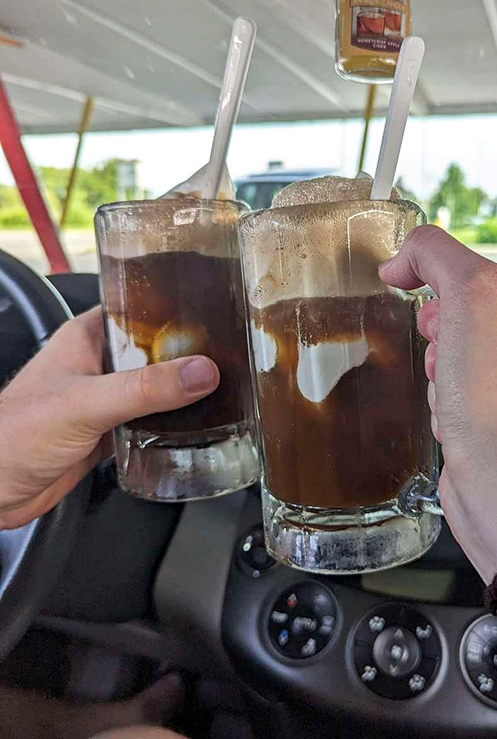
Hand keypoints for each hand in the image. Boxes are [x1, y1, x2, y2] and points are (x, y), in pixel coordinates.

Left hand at [0, 308, 218, 529]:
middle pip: (155, 352)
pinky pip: (150, 422)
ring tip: (222, 389)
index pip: (139, 309)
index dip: (175, 308)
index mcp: (87, 338)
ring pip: (155, 388)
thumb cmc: (11, 435)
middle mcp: (98, 365)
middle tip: (227, 356)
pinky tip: (194, 428)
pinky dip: (171, 425)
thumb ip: (144, 389)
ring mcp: (105, 399)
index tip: (213, 311)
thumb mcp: (85, 404)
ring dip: (182, 393)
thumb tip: (200, 372)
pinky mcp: (109, 432)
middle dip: (188, 355)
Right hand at [380, 225, 496, 581]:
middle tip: (446, 360)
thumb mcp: (472, 295)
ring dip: (440, 378)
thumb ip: (437, 254)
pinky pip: (456, 403)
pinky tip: (453, 423)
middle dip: (440, 343)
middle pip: (464, 324)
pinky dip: (444, 410)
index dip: (444, 298)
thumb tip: (405, 257)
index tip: (432, 313)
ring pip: (455, 365)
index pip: (480, 282)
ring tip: (452, 397)